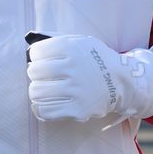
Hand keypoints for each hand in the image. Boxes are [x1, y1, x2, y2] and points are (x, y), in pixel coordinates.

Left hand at [27, 34, 152, 123]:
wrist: (121, 81)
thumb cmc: (95, 61)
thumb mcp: (81, 43)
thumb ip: (59, 43)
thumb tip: (32, 51)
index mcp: (72, 48)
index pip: (37, 52)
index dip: (36, 57)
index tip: (42, 61)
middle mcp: (73, 68)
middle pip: (34, 72)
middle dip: (36, 74)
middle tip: (43, 77)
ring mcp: (75, 90)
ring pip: (36, 92)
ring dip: (37, 91)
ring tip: (43, 91)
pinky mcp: (77, 109)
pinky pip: (45, 111)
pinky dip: (40, 108)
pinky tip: (44, 105)